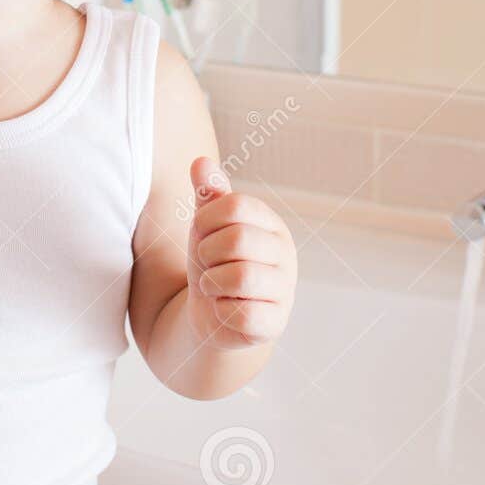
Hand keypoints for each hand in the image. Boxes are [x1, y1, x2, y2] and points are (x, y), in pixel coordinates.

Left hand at [184, 157, 296, 351]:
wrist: (212, 315)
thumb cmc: (214, 263)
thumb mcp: (206, 226)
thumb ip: (208, 194)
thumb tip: (199, 161)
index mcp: (271, 224)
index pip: (233, 205)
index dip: (204, 221)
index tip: (203, 236)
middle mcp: (285, 254)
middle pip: (236, 239)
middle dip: (207, 254)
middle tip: (208, 265)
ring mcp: (284, 290)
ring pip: (239, 277)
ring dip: (211, 283)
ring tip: (215, 286)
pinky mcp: (274, 323)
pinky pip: (240, 313)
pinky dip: (220, 311)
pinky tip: (225, 309)